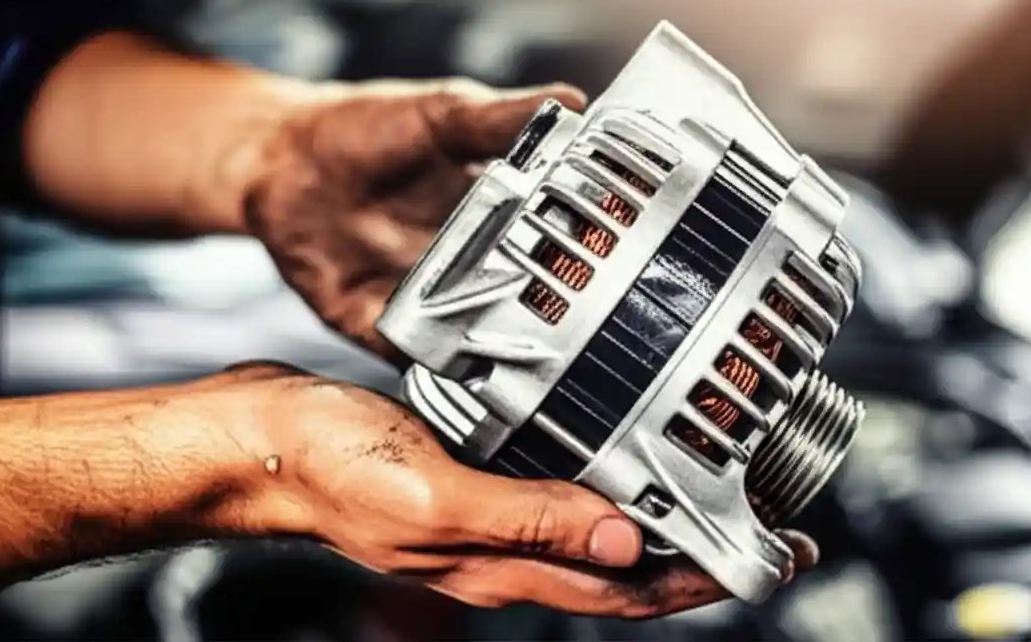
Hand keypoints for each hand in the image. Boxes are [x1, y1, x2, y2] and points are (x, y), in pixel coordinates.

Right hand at [223, 362, 816, 616]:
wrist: (258, 439)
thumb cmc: (327, 469)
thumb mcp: (432, 497)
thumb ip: (528, 520)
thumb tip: (626, 543)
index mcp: (499, 564)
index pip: (627, 590)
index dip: (705, 580)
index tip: (772, 558)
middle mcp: (503, 546)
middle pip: (625, 565)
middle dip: (702, 552)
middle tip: (769, 524)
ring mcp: (488, 511)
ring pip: (596, 525)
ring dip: (660, 512)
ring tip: (712, 484)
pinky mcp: (473, 472)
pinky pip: (556, 482)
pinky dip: (603, 471)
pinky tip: (617, 441)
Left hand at [239, 79, 585, 358]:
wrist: (279, 154)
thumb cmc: (362, 127)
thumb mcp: (443, 113)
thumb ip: (501, 118)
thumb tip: (570, 105)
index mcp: (491, 214)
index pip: (548, 244)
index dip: (577, 259)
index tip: (605, 265)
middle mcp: (462, 262)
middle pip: (515, 300)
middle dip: (540, 313)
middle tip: (565, 314)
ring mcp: (422, 296)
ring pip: (467, 337)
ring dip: (486, 344)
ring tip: (508, 344)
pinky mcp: (372, 320)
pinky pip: (406, 355)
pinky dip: (424, 362)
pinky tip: (441, 359)